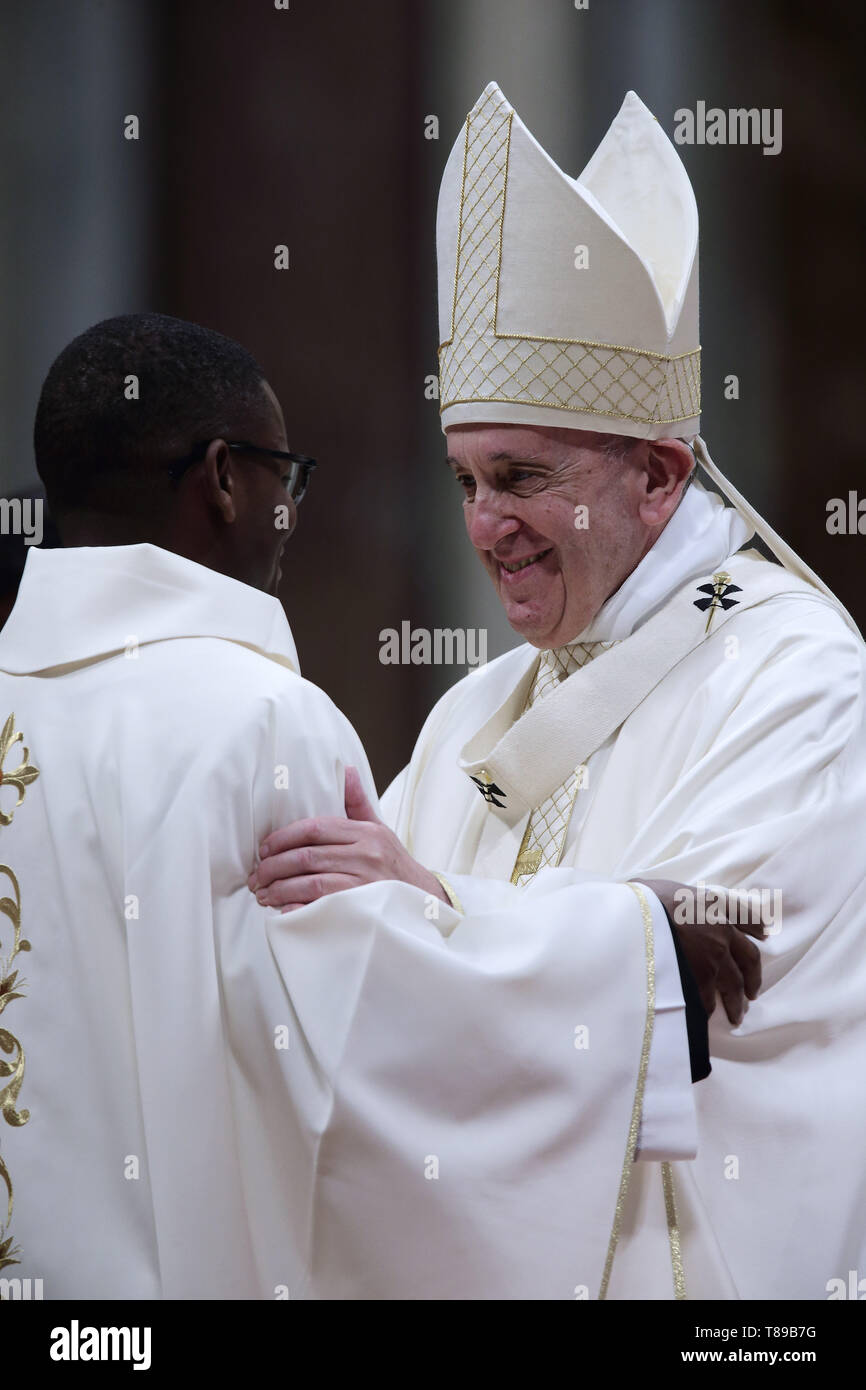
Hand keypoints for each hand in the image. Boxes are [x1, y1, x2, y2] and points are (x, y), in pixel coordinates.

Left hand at [248, 767, 449, 911]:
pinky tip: (283, 911)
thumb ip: (357, 803)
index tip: (264, 849)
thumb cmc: (394, 865)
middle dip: (273, 868)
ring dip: (280, 890)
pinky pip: (322, 908)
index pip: (314, 828)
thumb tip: (346, 770)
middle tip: (256, 877)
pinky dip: (299, 910)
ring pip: (311, 883)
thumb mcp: (380, 830)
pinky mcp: (363, 910)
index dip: (283, 838)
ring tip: (264, 895)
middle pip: (307, 857)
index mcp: (366, 833)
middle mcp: (367, 855)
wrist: (426, 901)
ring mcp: (365, 884)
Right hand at [633, 878, 764, 1025]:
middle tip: (753, 992)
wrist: (640, 916)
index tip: (763, 934)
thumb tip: (668, 900)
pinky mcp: (702, 976)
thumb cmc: (648, 897)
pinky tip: (708, 1015)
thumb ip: (683, 899)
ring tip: (737, 1016)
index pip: (745, 915)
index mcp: (716, 905)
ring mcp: (715, 955)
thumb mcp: (673, 888)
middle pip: (749, 958)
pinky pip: (710, 997)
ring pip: (735, 984)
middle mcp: (723, 930)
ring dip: (736, 1002)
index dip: (756, 926)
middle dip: (754, 977)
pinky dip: (709, 1007)